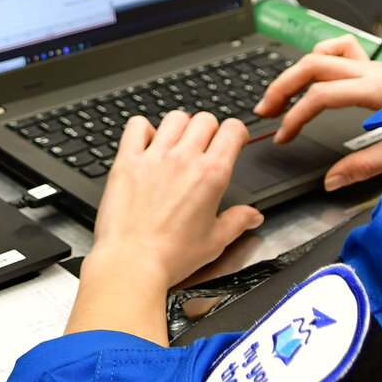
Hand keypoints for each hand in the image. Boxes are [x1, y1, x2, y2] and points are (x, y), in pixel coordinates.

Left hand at [87, 110, 264, 290]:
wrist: (132, 263)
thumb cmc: (171, 256)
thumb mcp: (215, 242)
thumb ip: (237, 222)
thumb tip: (253, 215)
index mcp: (211, 175)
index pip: (232, 130)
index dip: (237, 133)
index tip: (234, 141)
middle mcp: (183, 159)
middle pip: (205, 120)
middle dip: (211, 130)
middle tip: (206, 147)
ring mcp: (154, 157)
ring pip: (175, 118)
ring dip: (181, 127)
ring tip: (178, 144)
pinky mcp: (127, 161)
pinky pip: (136, 126)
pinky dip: (144, 129)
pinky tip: (148, 145)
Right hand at [254, 34, 381, 189]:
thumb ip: (364, 167)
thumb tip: (330, 181)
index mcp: (376, 90)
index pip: (321, 95)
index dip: (296, 116)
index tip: (283, 137)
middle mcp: (371, 71)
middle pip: (312, 65)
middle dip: (282, 86)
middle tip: (265, 111)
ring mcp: (373, 66)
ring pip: (323, 52)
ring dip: (297, 70)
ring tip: (283, 94)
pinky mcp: (376, 68)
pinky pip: (341, 47)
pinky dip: (321, 56)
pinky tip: (315, 74)